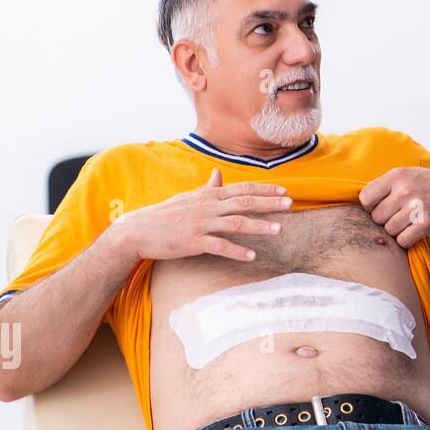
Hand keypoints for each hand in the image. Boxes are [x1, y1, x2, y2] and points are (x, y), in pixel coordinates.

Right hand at [112, 169, 291, 261]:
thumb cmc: (166, 214)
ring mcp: (200, 224)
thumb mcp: (189, 197)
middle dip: (269, 204)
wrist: (138, 230)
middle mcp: (208, 207)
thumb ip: (207, 187)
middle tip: (291, 205)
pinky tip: (251, 255)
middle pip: (244, 202)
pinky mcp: (193, 242)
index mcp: (209, 196)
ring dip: (259, 226)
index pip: (242, 189)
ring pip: (235, 223)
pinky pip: (219, 246)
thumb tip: (218, 174)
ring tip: (279, 230)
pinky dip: (236, 250)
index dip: (264, 190)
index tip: (284, 192)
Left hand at [359, 167, 429, 248]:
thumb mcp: (411, 175)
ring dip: (398, 231)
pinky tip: (417, 232)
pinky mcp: (426, 224)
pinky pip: (402, 241)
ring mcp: (415, 207)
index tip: (384, 208)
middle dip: (387, 220)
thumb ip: (388, 184)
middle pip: (376, 217)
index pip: (365, 198)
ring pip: (389, 230)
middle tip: (402, 217)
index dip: (372, 207)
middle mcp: (404, 190)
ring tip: (411, 222)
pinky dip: (408, 240)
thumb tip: (362, 201)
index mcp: (397, 175)